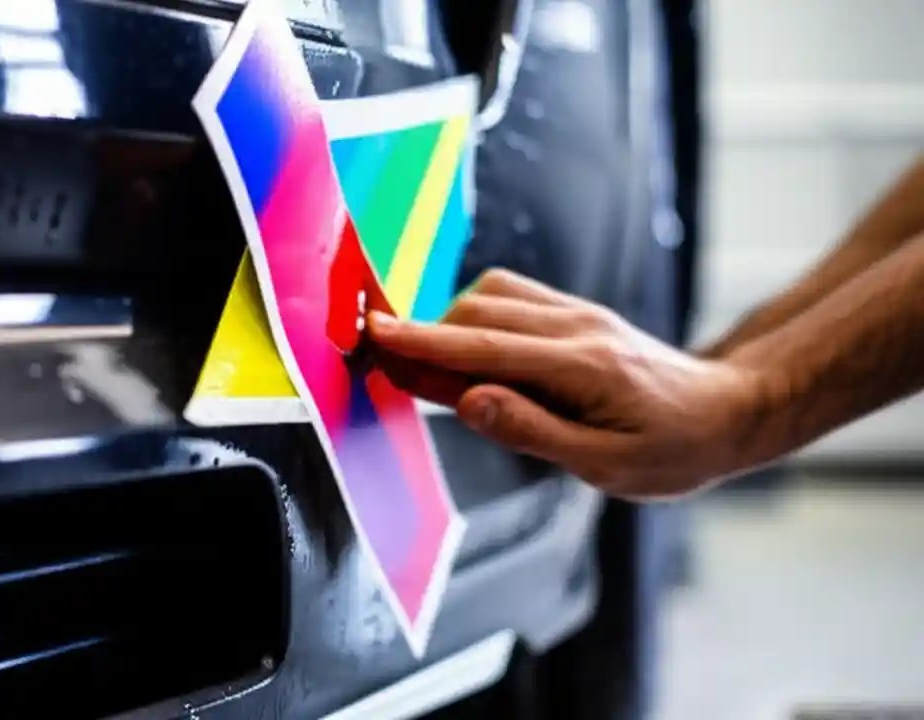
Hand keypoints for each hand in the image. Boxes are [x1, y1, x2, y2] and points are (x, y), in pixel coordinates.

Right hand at [367, 269, 773, 498]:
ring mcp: (577, 313)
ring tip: (428, 368)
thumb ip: (533, 431)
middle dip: (424, 335)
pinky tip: (468, 350)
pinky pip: (510, 297)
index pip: (484, 349)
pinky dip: (474, 318)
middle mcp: (577, 327)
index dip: (423, 343)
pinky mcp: (576, 312)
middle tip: (384, 365)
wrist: (727, 410)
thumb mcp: (607, 465)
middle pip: (477, 314)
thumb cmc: (672, 450)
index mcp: (582, 368)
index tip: (373, 334)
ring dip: (449, 325)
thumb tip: (468, 402)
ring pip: (490, 296)